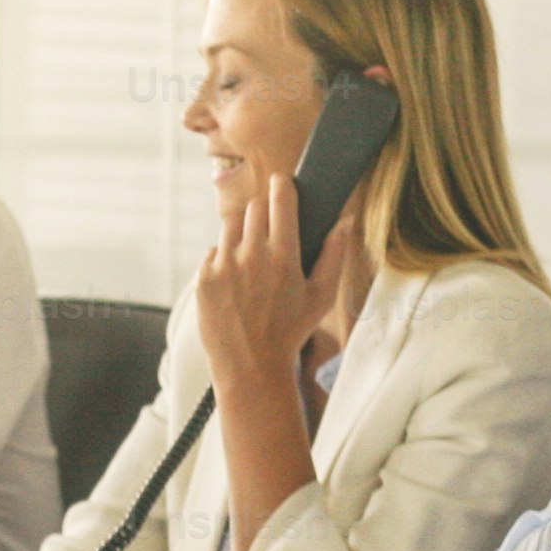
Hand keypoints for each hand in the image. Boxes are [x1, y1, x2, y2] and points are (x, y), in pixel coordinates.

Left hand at [195, 171, 353, 392]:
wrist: (250, 366)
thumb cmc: (291, 332)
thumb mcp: (321, 297)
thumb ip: (334, 255)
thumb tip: (346, 220)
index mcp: (283, 255)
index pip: (280, 198)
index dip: (282, 186)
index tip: (282, 183)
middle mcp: (251, 254)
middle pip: (254, 207)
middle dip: (264, 213)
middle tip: (271, 231)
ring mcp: (223, 265)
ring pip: (231, 225)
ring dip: (242, 233)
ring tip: (252, 258)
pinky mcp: (203, 278)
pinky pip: (213, 251)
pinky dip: (224, 259)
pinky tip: (236, 283)